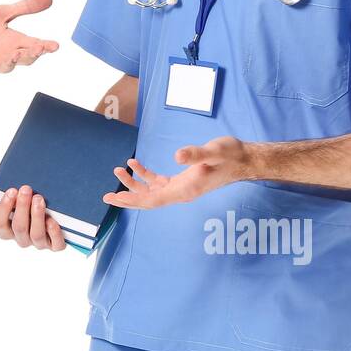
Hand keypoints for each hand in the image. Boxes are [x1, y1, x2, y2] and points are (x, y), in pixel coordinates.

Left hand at [0, 0, 59, 78]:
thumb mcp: (2, 13)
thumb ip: (23, 7)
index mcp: (15, 42)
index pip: (35, 45)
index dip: (46, 46)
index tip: (55, 45)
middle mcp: (7, 54)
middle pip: (24, 58)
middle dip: (32, 54)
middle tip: (39, 48)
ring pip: (5, 67)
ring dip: (9, 63)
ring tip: (13, 57)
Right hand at [0, 186, 65, 250]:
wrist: (51, 204)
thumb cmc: (21, 204)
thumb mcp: (2, 201)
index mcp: (6, 229)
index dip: (3, 208)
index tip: (10, 190)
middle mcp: (21, 238)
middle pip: (18, 228)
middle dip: (21, 208)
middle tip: (26, 189)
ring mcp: (39, 243)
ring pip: (35, 236)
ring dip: (37, 217)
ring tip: (39, 199)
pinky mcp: (56, 244)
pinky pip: (55, 244)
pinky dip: (54, 233)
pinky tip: (52, 220)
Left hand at [102, 136, 248, 209]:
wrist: (244, 159)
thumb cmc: (231, 155)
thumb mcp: (214, 151)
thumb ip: (196, 154)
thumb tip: (177, 155)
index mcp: (186, 190)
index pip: (154, 200)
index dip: (134, 200)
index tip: (116, 198)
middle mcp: (181, 192)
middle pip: (148, 200)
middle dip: (127, 197)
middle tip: (106, 195)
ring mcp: (181, 188)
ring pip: (151, 191)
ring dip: (133, 183)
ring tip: (117, 169)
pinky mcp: (182, 181)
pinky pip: (159, 182)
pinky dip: (145, 175)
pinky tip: (135, 163)